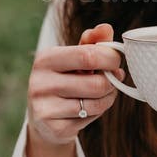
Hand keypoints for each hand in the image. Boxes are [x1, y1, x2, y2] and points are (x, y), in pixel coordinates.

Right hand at [26, 24, 124, 146]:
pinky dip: (97, 112)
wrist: (44, 117)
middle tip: (113, 78)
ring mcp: (45, 108)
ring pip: (96, 103)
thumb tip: (106, 28)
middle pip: (96, 83)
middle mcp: (40, 83)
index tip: (116, 61)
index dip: (110, 58)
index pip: (88, 56)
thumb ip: (91, 42)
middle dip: (112, 81)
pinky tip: (89, 107)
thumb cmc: (64, 78)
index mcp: (45, 59)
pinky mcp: (55, 129)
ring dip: (108, 97)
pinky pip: (90, 118)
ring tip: (103, 92)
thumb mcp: (73, 57)